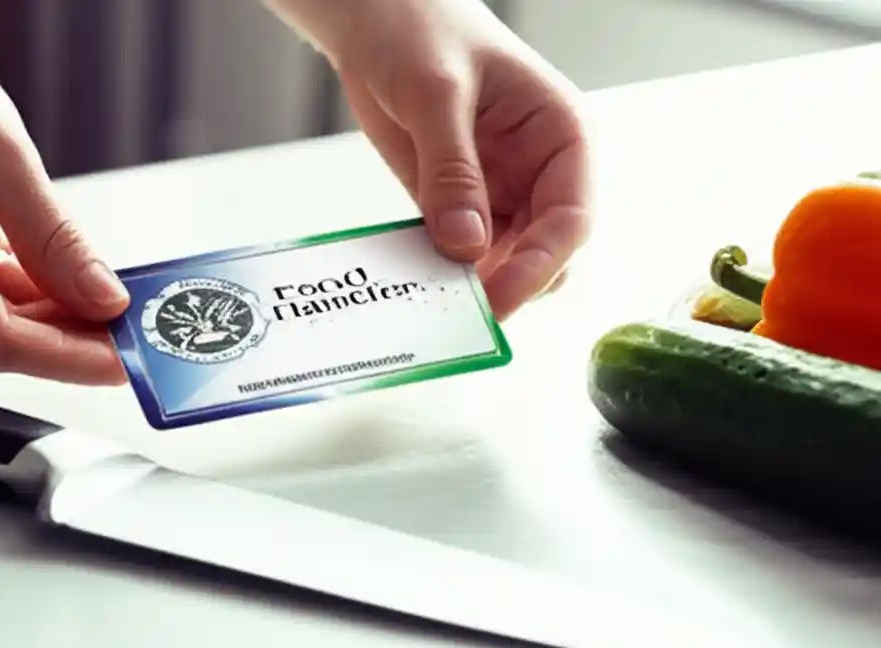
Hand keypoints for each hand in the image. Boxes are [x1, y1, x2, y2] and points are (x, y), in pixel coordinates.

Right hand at [0, 7, 129, 383]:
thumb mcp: (6, 159)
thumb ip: (56, 241)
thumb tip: (104, 300)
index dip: (68, 357)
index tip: (126, 360)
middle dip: (67, 343)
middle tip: (132, 335)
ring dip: (51, 323)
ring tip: (109, 306)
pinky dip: (27, 300)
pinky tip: (67, 285)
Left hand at [271, 0, 591, 319]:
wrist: (379, 21)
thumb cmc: (423, 33)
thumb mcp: (436, 95)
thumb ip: (451, 170)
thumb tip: (465, 247)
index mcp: (562, 136)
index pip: (571, 219)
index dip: (540, 267)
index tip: (497, 301)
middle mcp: (540, 174)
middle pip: (545, 255)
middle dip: (508, 287)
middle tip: (456, 315)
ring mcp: (500, 195)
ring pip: (504, 266)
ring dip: (470, 289)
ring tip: (428, 305)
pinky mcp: (459, 208)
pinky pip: (458, 256)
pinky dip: (439, 275)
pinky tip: (412, 285)